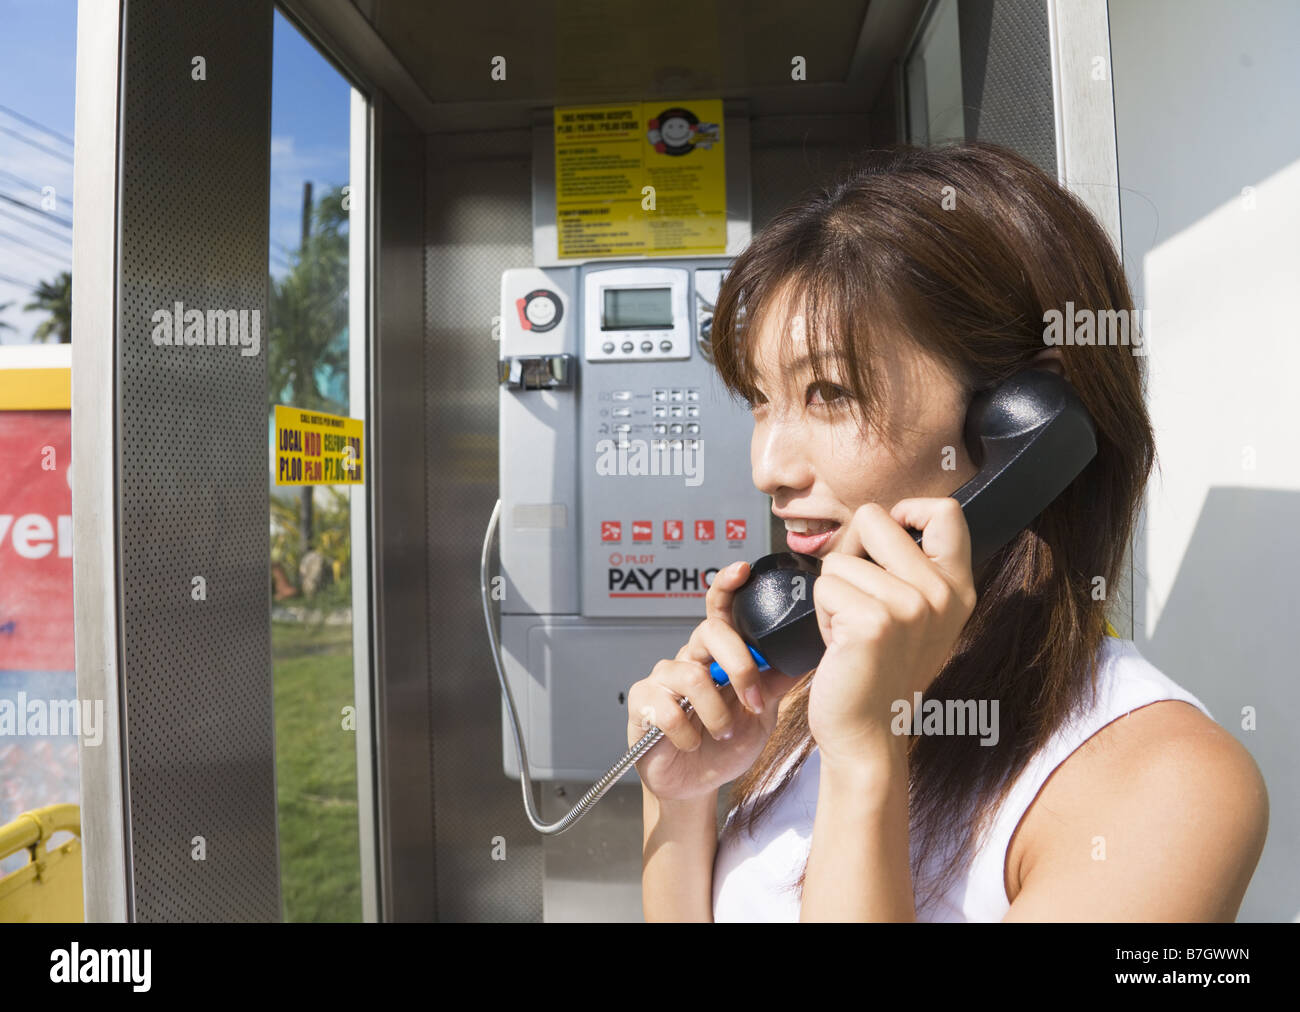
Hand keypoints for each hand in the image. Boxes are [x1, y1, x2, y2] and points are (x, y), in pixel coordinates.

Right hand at [627, 560, 803, 800]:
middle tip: (753, 704)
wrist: (697, 784)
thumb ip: (775, 680)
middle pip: (710, 633)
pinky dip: (688, 732)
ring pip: (692, 676)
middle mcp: (689, 658)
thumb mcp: (762, 711)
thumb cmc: (725, 745)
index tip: (743, 569)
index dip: (726, 585)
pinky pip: (667, 709)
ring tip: (724, 734)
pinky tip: (693, 743)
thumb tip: (807, 651)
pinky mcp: (643, 704)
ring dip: (717, 713)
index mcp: (717, 653)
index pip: (720, 609)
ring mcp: (663, 679)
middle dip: (739, 667)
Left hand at [807, 499, 977, 766]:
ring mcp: (910, 607)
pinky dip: (821, 613)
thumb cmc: (880, 668)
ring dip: (833, 593)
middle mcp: (941, 593)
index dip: (905, 510)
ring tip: (851, 630)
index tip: (887, 540)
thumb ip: (911, 567)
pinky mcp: (872, 622)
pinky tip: (840, 643)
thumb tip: (879, 517)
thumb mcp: (918, 613)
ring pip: (839, 558)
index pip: (945, 510)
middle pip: (874, 518)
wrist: (869, 731)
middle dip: (851, 552)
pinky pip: (824, 585)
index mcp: (958, 586)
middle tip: (859, 598)